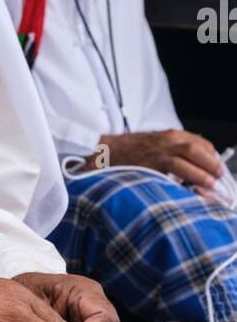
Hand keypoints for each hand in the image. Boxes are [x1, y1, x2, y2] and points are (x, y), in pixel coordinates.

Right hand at [91, 130, 221, 191]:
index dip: (210, 156)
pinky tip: (195, 186)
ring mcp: (161, 149)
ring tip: (211, 185)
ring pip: (191, 156)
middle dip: (212, 164)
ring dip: (204, 171)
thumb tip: (188, 170)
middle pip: (199, 148)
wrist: (103, 151)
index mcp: (170, 134)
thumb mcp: (152, 146)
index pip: (199, 142)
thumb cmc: (126, 152)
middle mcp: (168, 139)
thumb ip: (170, 153)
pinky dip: (190, 175)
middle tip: (218, 178)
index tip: (215, 168)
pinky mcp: (153, 160)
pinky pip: (177, 167)